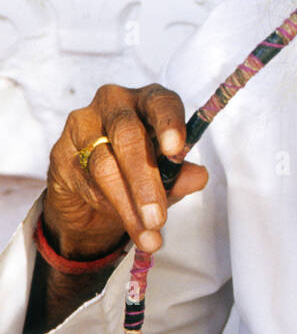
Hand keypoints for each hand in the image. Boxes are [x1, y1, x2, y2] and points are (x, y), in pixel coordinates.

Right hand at [43, 83, 208, 260]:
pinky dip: (105, 204)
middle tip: (157, 218)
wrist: (92, 193)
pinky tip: (120, 219)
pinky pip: (84, 179)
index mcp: (148, 101)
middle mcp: (115, 103)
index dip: (169, 124)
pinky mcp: (62, 150)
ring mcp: (83, 124)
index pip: (161, 103)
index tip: (175, 151)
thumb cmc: (138, 172)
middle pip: (128, 136)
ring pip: (105, 164)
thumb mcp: (167, 175)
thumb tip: (197, 177)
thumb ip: (180, 175)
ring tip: (147, 232)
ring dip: (127, 205)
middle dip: (145, 182)